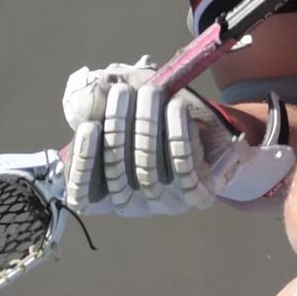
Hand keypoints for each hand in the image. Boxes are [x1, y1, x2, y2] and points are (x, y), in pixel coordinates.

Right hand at [61, 63, 291, 217]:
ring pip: (148, 170)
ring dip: (148, 126)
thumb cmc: (156, 122)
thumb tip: (85, 103)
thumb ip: (97, 105)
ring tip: (150, 91)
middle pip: (117, 172)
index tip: (88, 125)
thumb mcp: (124, 110)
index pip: (83, 191)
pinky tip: (175, 108)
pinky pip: (185, 171)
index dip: (84, 162)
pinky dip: (179, 138)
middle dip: (118, 127)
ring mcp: (164, 204)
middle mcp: (132, 205)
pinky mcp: (196, 198)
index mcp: (105, 196)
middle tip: (121, 90)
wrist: (213, 139)